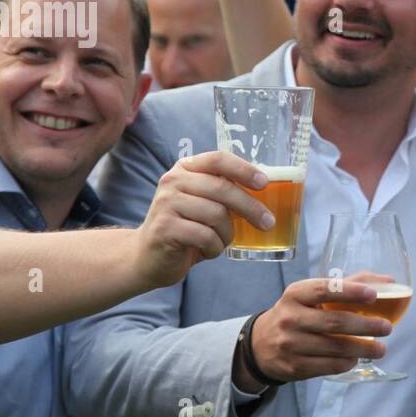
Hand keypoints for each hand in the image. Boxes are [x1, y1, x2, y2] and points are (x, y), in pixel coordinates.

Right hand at [132, 151, 273, 289]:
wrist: (147, 256)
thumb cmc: (185, 228)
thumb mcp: (203, 204)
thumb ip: (224, 193)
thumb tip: (267, 192)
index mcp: (185, 169)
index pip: (218, 159)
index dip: (244, 169)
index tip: (264, 183)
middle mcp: (173, 181)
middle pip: (222, 188)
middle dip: (250, 207)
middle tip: (268, 222)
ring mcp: (166, 203)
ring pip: (217, 214)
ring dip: (227, 233)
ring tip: (221, 241)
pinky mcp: (165, 228)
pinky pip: (206, 236)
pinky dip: (215, 247)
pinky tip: (208, 250)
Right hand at [245, 279, 392, 384]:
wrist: (260, 344)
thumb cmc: (296, 313)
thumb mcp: (311, 295)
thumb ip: (347, 285)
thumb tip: (388, 281)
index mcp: (296, 294)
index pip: (325, 289)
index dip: (351, 292)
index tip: (374, 295)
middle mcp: (290, 318)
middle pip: (334, 322)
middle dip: (366, 326)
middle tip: (387, 328)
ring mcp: (290, 344)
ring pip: (335, 348)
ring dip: (363, 349)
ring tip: (381, 349)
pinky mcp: (294, 367)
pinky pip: (328, 366)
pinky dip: (347, 363)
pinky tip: (357, 358)